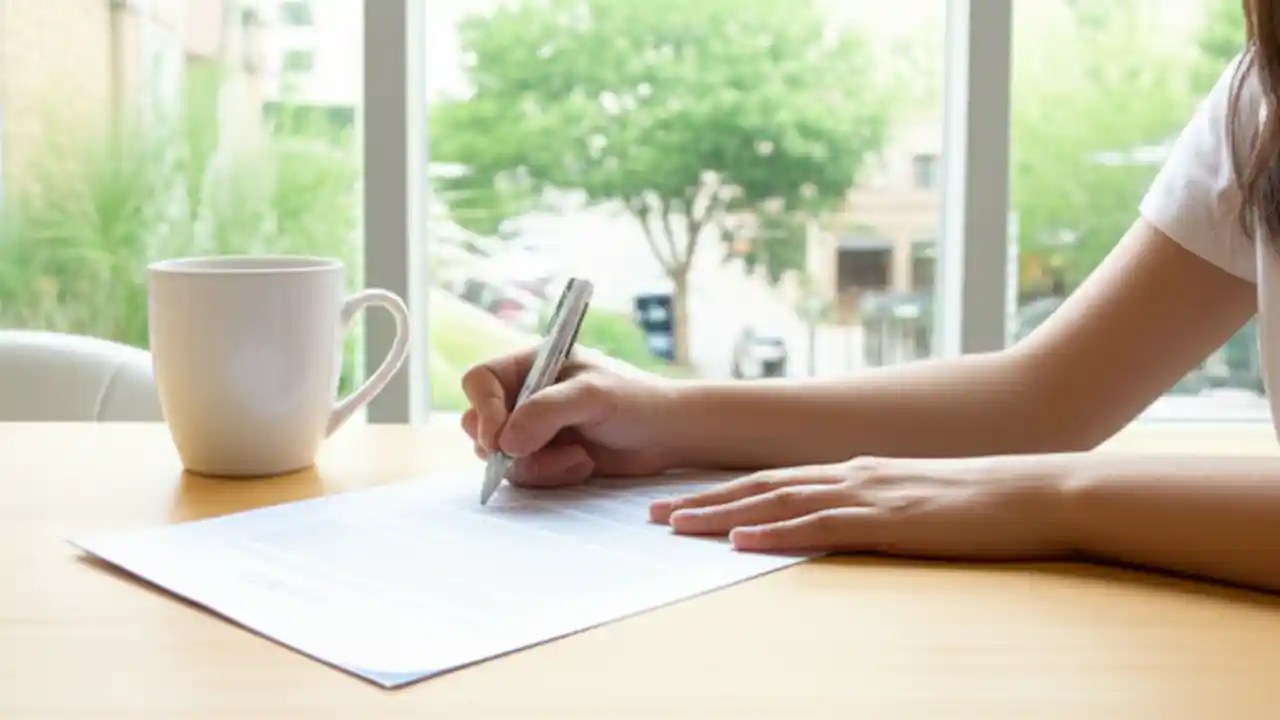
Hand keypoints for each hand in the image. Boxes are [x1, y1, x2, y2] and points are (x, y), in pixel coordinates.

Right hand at [461, 349, 678, 486]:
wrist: (668, 435)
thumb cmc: (637, 401)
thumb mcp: (592, 396)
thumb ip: (546, 411)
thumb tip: (505, 441)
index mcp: (532, 364)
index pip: (480, 381)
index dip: (484, 410)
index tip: (500, 440)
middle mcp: (526, 394)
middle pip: (480, 424)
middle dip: (507, 447)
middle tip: (534, 453)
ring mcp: (533, 428)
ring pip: (500, 456)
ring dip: (536, 465)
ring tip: (578, 458)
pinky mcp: (545, 457)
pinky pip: (524, 475)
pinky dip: (550, 476)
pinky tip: (582, 465)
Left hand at [649, 455, 1071, 558]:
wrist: (1038, 490)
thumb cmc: (982, 501)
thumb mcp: (915, 499)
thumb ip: (873, 506)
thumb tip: (839, 521)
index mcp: (855, 470)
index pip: (772, 479)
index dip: (722, 491)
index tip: (679, 502)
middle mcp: (851, 474)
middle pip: (760, 485)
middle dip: (703, 500)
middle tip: (652, 515)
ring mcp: (869, 495)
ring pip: (778, 501)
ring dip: (723, 515)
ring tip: (677, 526)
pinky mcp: (890, 521)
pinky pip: (822, 526)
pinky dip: (776, 532)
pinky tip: (742, 540)